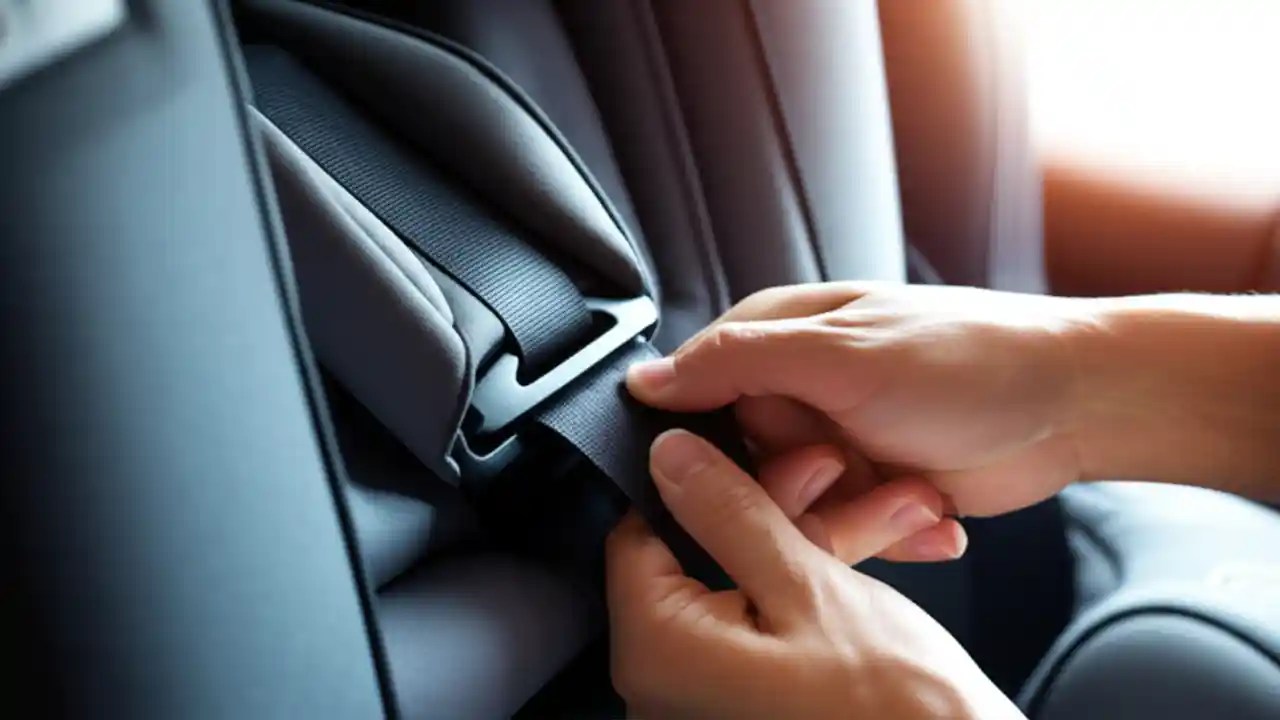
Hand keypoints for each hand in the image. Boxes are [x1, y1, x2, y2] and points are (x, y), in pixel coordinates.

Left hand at [607, 429, 1022, 719]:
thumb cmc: (892, 710)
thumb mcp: (809, 586)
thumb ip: (730, 514)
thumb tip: (672, 457)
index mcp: (658, 655)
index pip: (639, 533)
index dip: (702, 481)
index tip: (760, 454)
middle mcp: (666, 687)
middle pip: (698, 556)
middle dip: (776, 507)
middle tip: (836, 473)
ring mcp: (709, 699)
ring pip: (744, 585)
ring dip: (810, 542)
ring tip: (883, 512)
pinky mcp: (750, 703)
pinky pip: (766, 626)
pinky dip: (812, 591)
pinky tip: (867, 556)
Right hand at [628, 282, 1093, 518]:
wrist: (1074, 406)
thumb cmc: (972, 359)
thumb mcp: (841, 354)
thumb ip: (736, 363)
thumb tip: (647, 378)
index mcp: (780, 340)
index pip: (695, 396)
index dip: (713, 441)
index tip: (751, 459)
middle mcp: (800, 393)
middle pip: (742, 468)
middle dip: (797, 490)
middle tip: (843, 472)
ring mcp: (835, 444)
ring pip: (792, 513)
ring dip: (855, 516)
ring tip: (910, 490)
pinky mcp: (870, 492)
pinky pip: (845, 535)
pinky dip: (890, 531)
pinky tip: (930, 508)